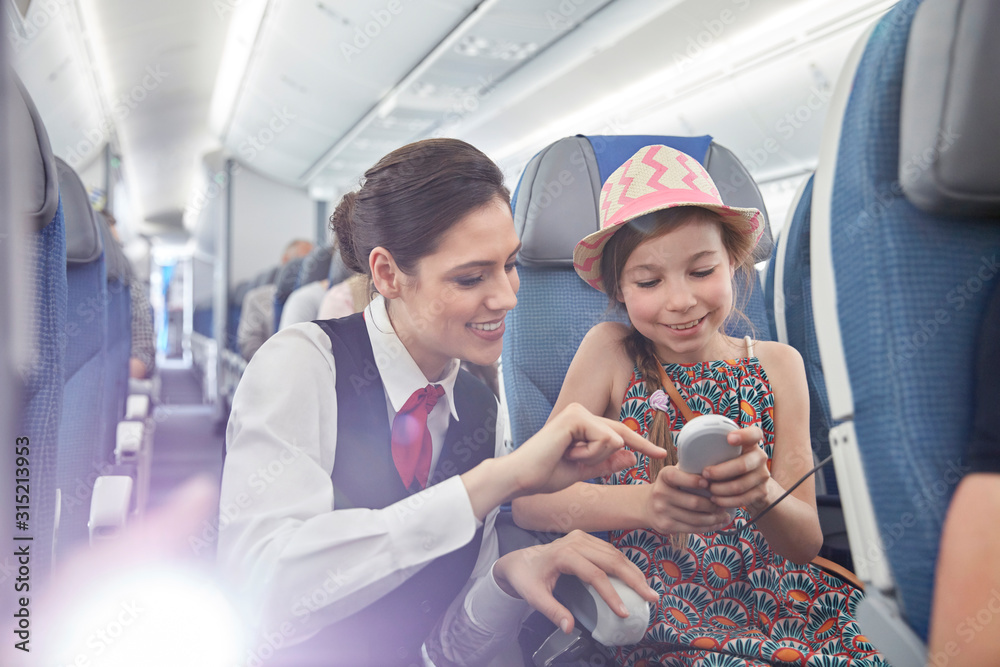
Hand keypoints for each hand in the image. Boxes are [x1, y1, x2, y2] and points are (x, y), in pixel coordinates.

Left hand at [492, 530, 657, 633]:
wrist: (518, 561)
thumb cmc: (526, 578)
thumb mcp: (534, 597)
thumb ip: (553, 612)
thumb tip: (569, 629)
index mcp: (564, 554)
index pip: (595, 575)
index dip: (611, 594)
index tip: (624, 613)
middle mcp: (576, 542)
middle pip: (611, 560)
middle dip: (634, 579)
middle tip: (651, 598)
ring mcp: (582, 538)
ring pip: (615, 553)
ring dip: (634, 571)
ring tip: (648, 590)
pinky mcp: (586, 539)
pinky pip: (610, 551)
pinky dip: (625, 564)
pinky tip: (635, 578)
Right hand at [509, 403, 665, 495]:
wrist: (523, 478)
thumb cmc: (546, 474)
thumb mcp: (584, 469)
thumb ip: (606, 462)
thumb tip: (630, 456)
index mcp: (583, 423)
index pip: (619, 433)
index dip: (641, 444)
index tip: (660, 454)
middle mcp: (581, 411)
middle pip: (620, 433)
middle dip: (611, 453)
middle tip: (582, 457)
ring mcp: (579, 411)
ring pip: (614, 439)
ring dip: (594, 457)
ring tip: (569, 457)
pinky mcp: (577, 417)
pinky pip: (605, 440)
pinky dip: (590, 454)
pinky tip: (568, 453)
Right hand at [644, 466, 731, 533]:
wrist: (648, 505)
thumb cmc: (671, 487)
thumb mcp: (675, 474)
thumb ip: (690, 470)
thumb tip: (718, 465)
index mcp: (664, 476)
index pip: (675, 476)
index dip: (693, 480)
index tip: (708, 483)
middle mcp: (660, 493)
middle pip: (693, 503)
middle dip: (713, 505)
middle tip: (724, 503)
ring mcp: (662, 511)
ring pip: (696, 519)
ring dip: (714, 518)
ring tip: (724, 515)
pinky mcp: (666, 526)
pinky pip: (692, 529)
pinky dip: (708, 527)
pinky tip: (717, 523)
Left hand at [702, 426, 772, 512]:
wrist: (753, 484)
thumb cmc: (729, 462)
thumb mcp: (727, 451)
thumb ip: (716, 445)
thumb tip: (686, 443)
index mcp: (751, 443)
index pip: (754, 434)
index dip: (744, 435)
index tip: (729, 439)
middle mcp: (760, 457)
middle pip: (743, 465)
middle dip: (721, 472)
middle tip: (705, 474)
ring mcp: (763, 475)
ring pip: (741, 485)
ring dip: (721, 489)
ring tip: (708, 489)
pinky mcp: (762, 492)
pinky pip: (743, 499)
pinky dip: (727, 501)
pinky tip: (716, 499)